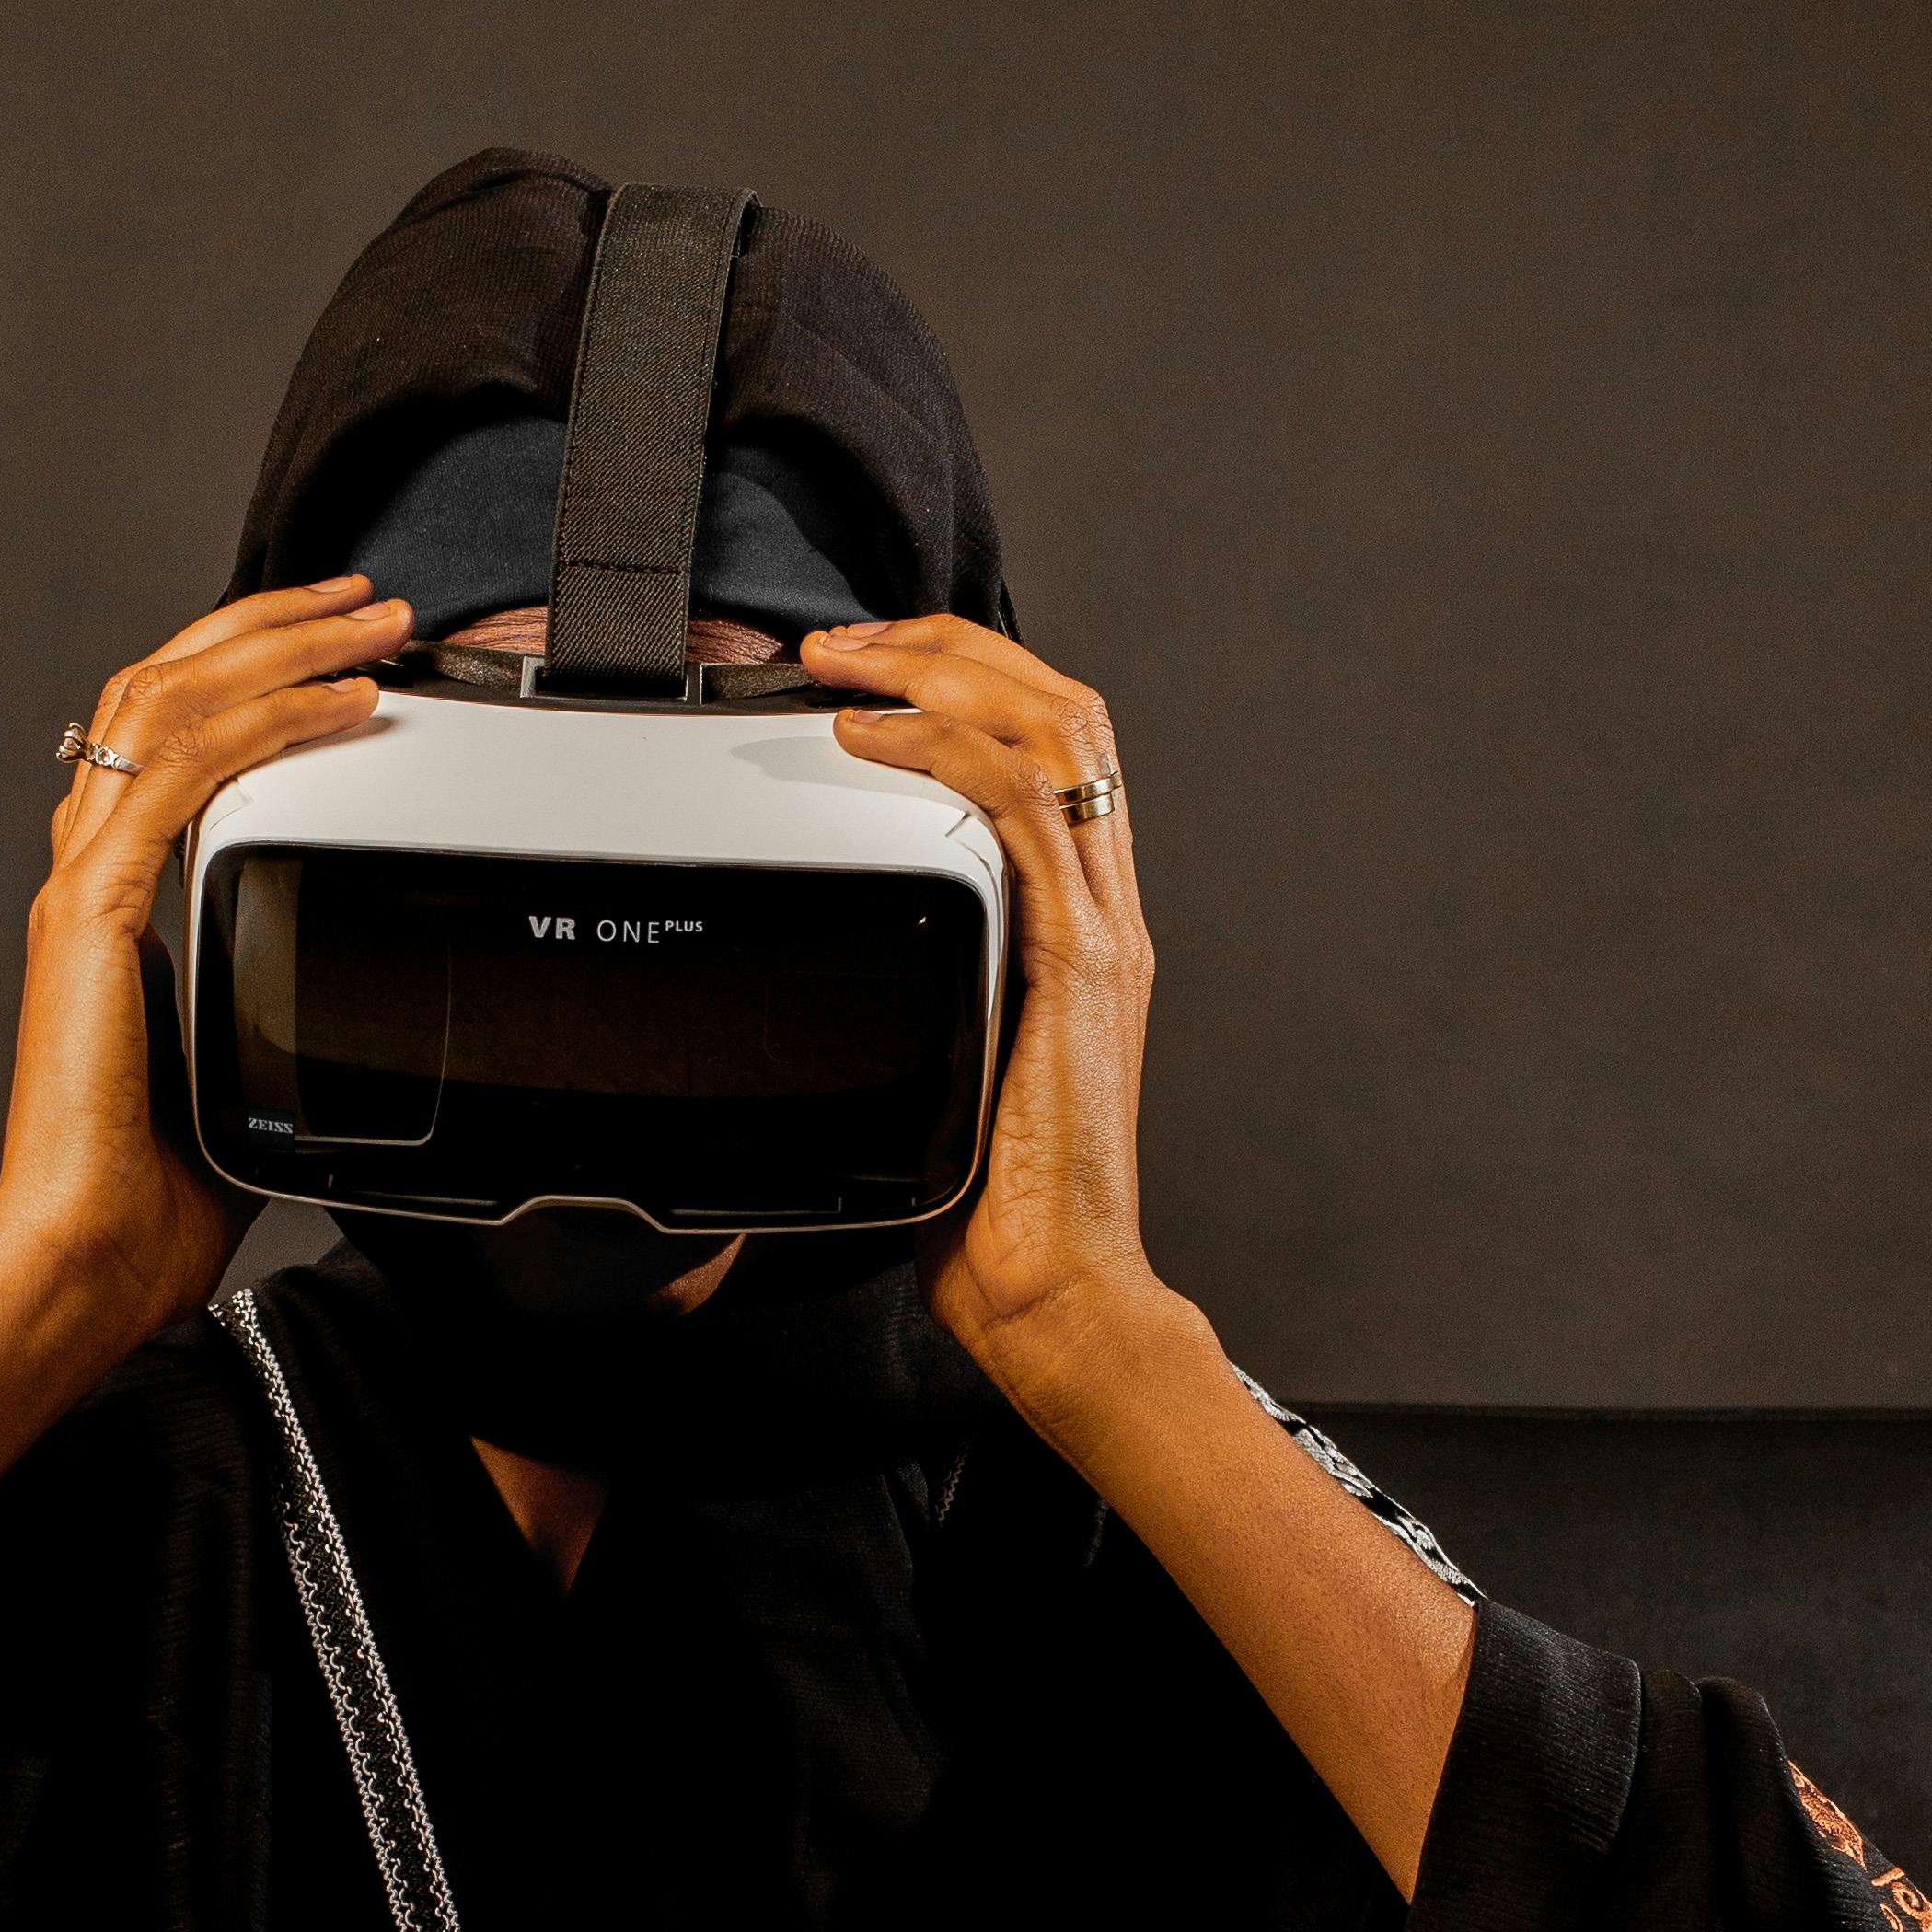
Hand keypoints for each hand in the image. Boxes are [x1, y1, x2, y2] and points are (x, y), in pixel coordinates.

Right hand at [0, 575, 413, 1346]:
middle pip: (162, 687)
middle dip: (270, 626)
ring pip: (167, 702)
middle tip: (363, 601)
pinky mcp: (91, 908)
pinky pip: (181, 773)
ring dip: (277, 648)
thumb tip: (335, 994)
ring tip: (365, 628)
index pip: (166, 733)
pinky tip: (336, 707)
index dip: (248, 670)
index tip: (336, 648)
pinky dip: (266, 722)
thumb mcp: (237, 1061)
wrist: (86, 1249)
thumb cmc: (150, 1190)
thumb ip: (264, 997)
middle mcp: (85, 870)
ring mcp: (81, 881)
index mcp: (111, 896)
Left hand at [801, 612, 1156, 1398]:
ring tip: (851, 662)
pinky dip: (943, 754)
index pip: (1051, 749)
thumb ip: (913, 993)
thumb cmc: (994, 1207)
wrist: (1057, 1291)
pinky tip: (873, 739)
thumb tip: (827, 968)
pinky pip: (1022, 816)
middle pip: (1063, 711)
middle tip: (849, 639)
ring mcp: (1102, 932)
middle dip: (951, 648)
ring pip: (1053, 736)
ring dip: (943, 674)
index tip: (872, 666)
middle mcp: (1104, 911)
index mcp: (1080, 926)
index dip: (970, 679)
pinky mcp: (1080, 966)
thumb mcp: (940, 1064)